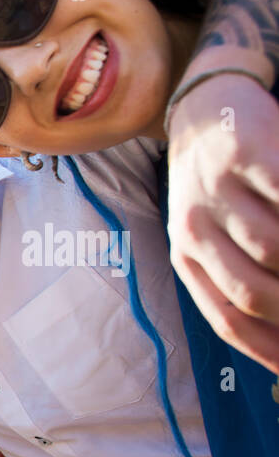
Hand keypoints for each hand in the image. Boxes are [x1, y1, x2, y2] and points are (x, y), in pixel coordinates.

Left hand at [167, 74, 278, 374]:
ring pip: (276, 244)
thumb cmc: (221, 184)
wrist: (203, 107)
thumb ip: (239, 276)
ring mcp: (215, 190)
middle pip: (254, 291)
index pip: (230, 321)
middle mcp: (193, 229)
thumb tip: (275, 335)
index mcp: (187, 259)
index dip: (274, 349)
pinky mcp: (244, 150)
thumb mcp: (215, 233)